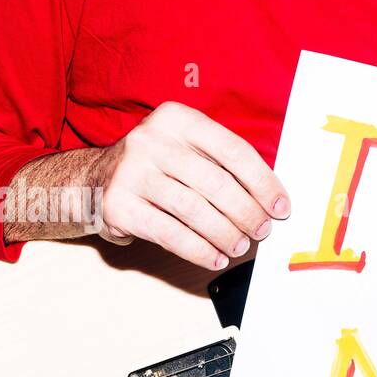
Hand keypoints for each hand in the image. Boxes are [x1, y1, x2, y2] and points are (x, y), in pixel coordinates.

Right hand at [92, 101, 290, 268]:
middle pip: (216, 182)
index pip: (233, 150)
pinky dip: (199, 250)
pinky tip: (215, 257)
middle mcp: (152, 140)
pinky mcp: (120, 205)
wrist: (95, 180)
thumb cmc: (156, 168)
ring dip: (226, 234)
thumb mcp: (187, 149)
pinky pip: (171, 234)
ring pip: (195, 210)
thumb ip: (223, 165)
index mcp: (177, 119)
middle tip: (262, 230)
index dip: (263, 182)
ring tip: (240, 246)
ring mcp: (132, 172)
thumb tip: (270, 201)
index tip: (280, 207)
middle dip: (247, 213)